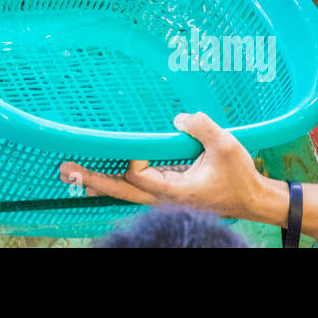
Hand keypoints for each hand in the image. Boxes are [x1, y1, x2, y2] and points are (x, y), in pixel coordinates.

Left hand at [58, 112, 282, 221]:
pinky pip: (134, 189)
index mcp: (176, 190)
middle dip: (92, 179)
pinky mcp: (165, 193)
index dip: (132, 161)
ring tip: (70, 174)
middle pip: (120, 190)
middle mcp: (164, 198)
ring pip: (124, 192)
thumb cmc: (240, 177)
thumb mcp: (226, 146)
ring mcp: (163, 198)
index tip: (137, 148)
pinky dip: (113, 183)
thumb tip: (178, 118)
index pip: (139, 176)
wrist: (251, 200)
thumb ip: (202, 127)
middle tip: (65, 168)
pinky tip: (96, 180)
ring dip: (98, 183)